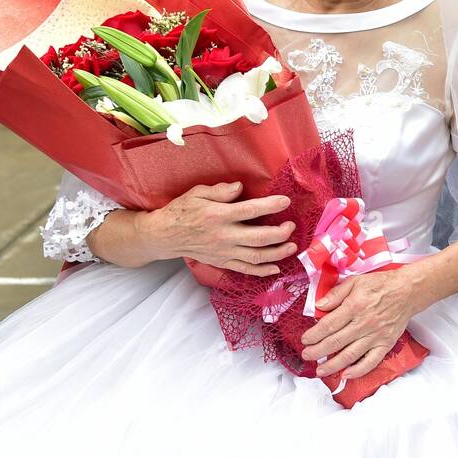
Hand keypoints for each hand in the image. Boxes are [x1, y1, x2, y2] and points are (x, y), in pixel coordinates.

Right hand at [137, 181, 298, 274]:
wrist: (165, 236)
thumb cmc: (182, 211)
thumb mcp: (197, 193)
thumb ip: (220, 191)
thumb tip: (240, 187)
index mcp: (218, 216)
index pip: (250, 211)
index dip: (271, 206)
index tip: (286, 201)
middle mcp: (223, 236)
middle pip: (258, 238)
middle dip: (280, 233)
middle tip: (292, 226)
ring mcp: (224, 252)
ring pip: (256, 257)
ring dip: (278, 253)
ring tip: (292, 246)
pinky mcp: (223, 262)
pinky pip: (246, 270)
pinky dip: (263, 271)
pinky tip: (277, 267)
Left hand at [299, 269, 417, 379]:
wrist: (407, 291)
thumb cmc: (381, 285)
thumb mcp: (356, 281)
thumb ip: (336, 294)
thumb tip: (319, 306)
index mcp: (355, 306)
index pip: (329, 325)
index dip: (314, 335)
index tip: (305, 340)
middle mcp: (364, 323)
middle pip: (336, 342)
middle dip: (317, 351)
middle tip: (307, 355)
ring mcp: (375, 335)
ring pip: (350, 355)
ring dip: (333, 364)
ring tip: (320, 370)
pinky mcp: (385, 344)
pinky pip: (371, 361)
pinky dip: (358, 370)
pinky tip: (346, 374)